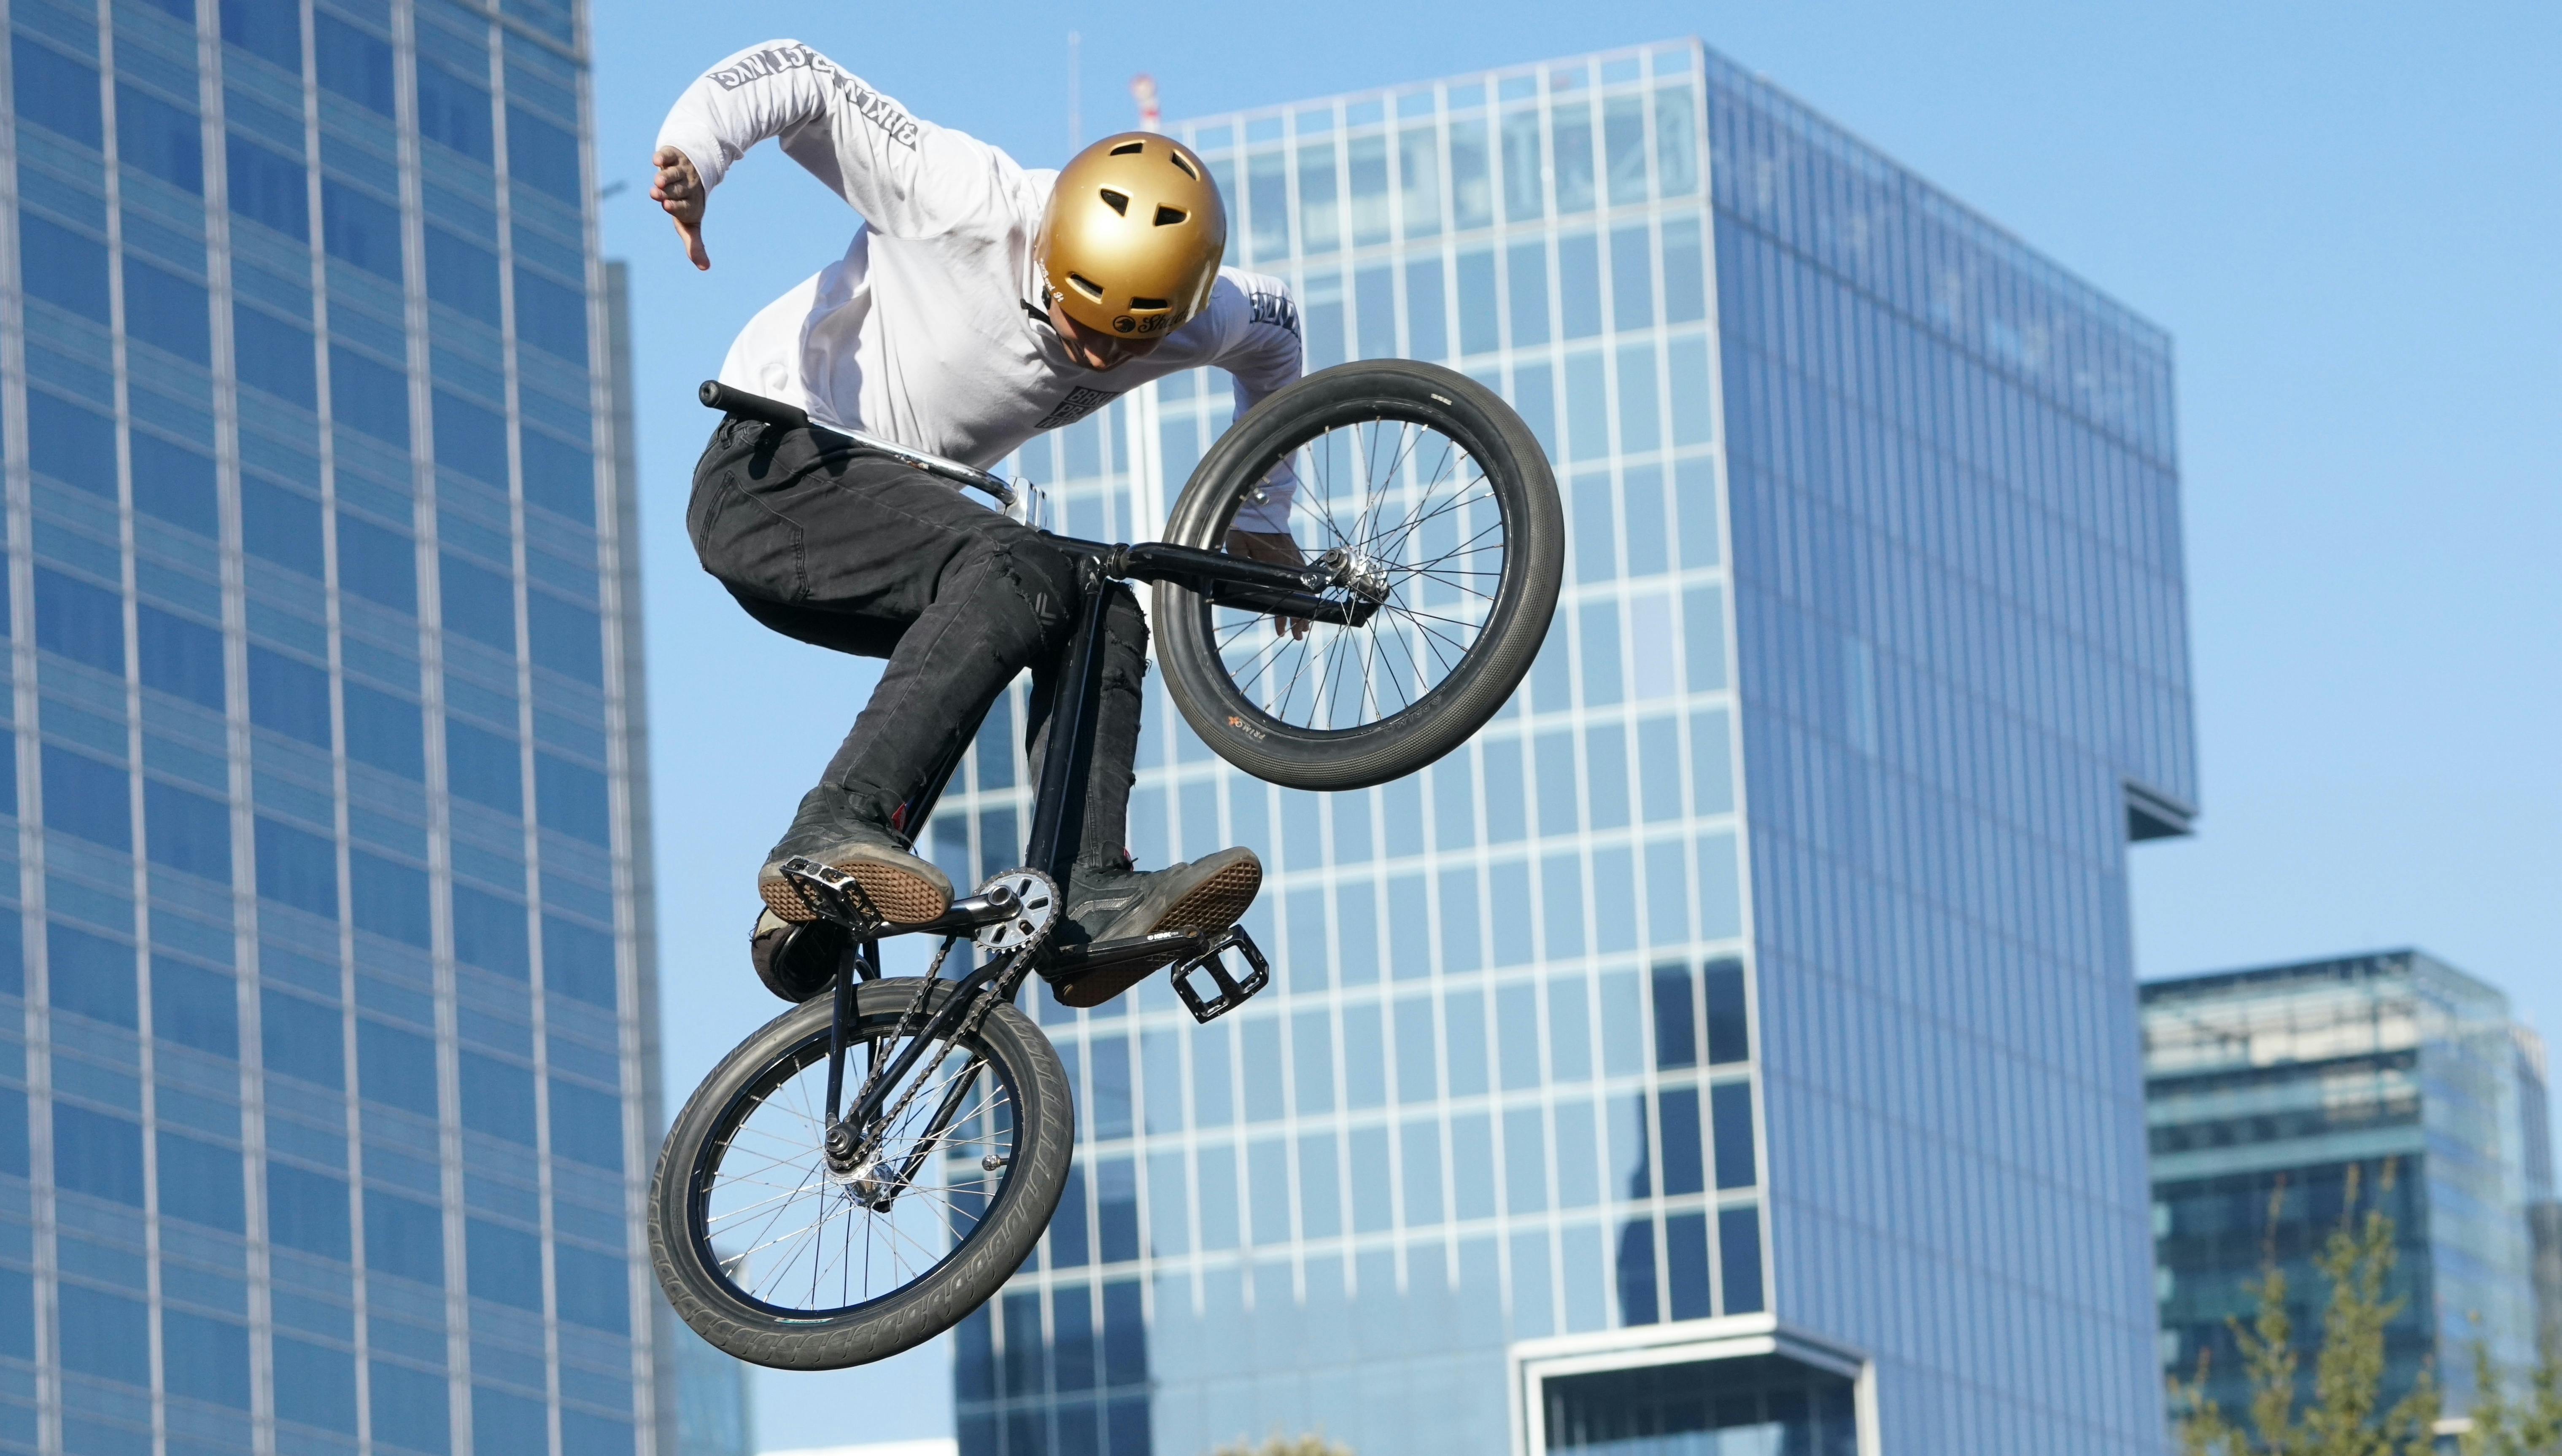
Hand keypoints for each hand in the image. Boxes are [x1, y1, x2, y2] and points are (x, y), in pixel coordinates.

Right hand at [651, 146, 708, 269]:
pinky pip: (669, 155)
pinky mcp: (673, 156)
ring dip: (665, 177)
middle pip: (677, 190)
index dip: (677, 206)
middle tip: (657, 193)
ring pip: (673, 173)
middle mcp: (688, 186)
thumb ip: (695, 245)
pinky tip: (658, 160)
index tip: (668, 207)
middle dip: (667, 192)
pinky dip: (663, 157)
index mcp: (691, 203)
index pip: (684, 206)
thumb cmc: (687, 204)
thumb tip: (705, 268)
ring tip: (657, 181)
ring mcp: (681, 170)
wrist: (695, 171)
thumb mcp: (690, 225)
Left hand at [1225, 528, 1308, 639]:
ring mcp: (1294, 562)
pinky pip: (1304, 581)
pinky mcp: (1296, 557)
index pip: (1282, 598)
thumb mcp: (1237, 548)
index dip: (1282, 617)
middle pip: (1297, 598)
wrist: (1263, 508)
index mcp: (1274, 567)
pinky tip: (1306, 604)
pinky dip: (1306, 595)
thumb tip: (1241, 582)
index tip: (1281, 630)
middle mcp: (1289, 567)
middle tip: (1298, 636)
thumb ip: (1241, 566)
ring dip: (1304, 609)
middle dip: (1298, 619)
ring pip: (1303, 591)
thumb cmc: (1246, 529)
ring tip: (1304, 626)